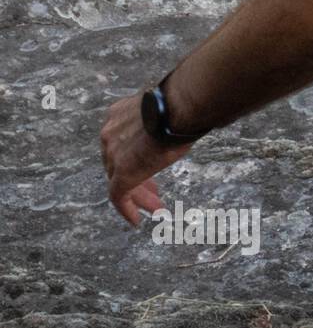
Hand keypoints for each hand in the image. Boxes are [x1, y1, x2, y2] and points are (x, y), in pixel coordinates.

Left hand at [99, 93, 192, 226]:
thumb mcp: (167, 112)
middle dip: (137, 179)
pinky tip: (136, 220)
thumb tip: (188, 118)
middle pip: (117, 163)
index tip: (149, 168)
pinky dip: (126, 209)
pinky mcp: (122, 174)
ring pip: (119, 180)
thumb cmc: (180, 107)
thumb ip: (166, 120)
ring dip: (138, 196)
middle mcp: (109, 134)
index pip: (121, 143)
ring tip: (155, 209)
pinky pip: (118, 196)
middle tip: (154, 194)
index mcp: (118, 116)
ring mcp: (113, 155)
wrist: (174, 111)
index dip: (135, 157)